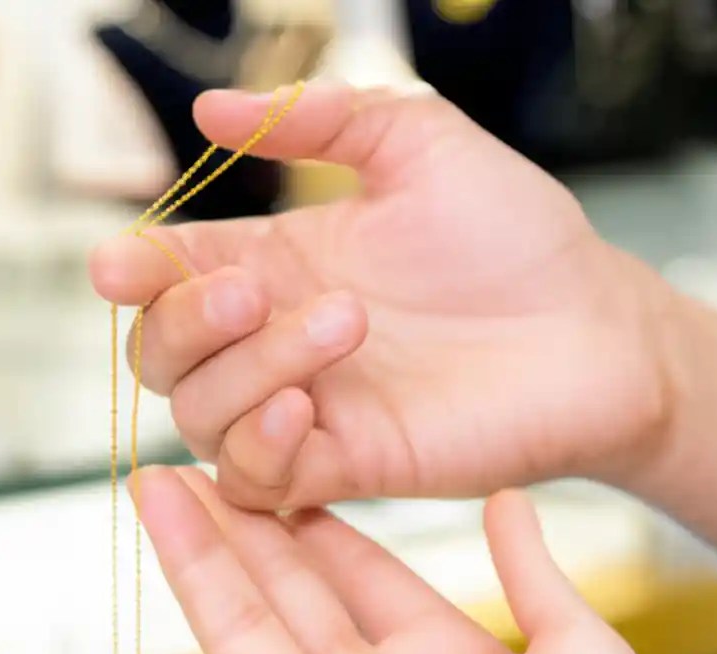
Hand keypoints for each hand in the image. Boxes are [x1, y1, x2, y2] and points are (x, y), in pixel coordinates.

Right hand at [90, 81, 676, 509]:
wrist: (596, 326)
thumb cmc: (514, 235)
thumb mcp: (416, 142)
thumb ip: (316, 119)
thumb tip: (207, 111)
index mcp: (272, 263)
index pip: (163, 275)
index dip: (130, 272)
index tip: (120, 263)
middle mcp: (270, 340)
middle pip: (158, 353)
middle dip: (184, 322)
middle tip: (254, 291)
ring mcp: (302, 407)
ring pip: (197, 414)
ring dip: (247, 370)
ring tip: (345, 323)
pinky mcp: (341, 465)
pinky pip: (252, 480)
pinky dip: (256, 447)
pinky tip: (303, 407)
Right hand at [133, 465, 668, 653]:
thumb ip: (531, 578)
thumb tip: (509, 500)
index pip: (359, 576)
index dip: (310, 520)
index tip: (275, 464)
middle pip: (284, 595)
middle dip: (232, 527)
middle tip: (185, 464)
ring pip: (246, 628)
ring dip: (197, 558)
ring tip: (158, 487)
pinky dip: (212, 622)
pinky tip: (174, 548)